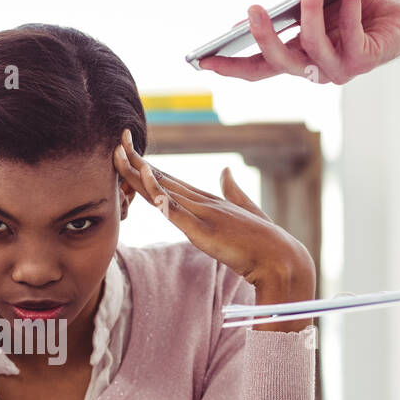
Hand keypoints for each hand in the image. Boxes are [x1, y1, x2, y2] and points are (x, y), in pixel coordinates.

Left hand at [113, 129, 315, 331]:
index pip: (170, 181)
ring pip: (162, 189)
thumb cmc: (265, 241)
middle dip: (136, 162)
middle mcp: (202, 201)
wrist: (281, 258)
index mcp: (208, 200)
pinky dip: (158, 192)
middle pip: (162, 179)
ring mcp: (202, 213)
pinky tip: (145, 177)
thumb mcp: (245, 212)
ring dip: (138, 172)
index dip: (148, 168)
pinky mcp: (202, 229)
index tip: (131, 152)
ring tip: (120, 152)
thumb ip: (233, 191)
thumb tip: (226, 171)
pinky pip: (174, 209)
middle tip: (118, 140)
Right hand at [198, 0, 399, 84]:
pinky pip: (350, 28)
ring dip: (309, 8)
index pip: (258, 70)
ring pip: (313, 43)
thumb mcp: (316, 11)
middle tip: (254, 10)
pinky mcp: (363, 59)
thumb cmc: (358, 12)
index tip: (203, 60)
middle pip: (279, 62)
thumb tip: (250, 18)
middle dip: (264, 37)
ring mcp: (338, 69)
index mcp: (298, 62)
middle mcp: (314, 71)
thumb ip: (288, 17)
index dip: (230, 68)